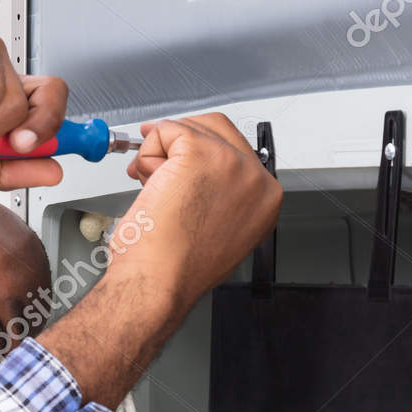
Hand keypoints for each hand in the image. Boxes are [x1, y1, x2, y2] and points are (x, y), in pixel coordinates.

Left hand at [112, 113, 281, 312]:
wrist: (159, 282)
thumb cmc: (176, 268)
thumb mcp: (217, 233)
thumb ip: (218, 197)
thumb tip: (196, 175)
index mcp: (265, 200)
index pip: (236, 151)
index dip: (201, 151)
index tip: (180, 163)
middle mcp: (256, 179)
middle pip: (216, 129)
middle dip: (179, 143)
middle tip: (154, 166)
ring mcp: (231, 162)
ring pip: (189, 128)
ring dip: (160, 152)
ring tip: (153, 187)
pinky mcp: (200, 152)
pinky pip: (166, 131)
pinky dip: (147, 152)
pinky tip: (148, 182)